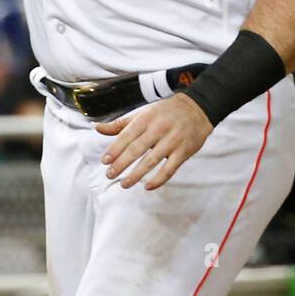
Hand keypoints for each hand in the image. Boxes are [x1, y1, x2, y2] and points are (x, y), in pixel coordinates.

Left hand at [96, 93, 213, 190]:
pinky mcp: (184, 151)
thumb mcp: (142, 113)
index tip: (105, 161)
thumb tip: (98, 128)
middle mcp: (159, 129)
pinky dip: (159, 179)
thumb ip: (120, 124)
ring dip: (137, 174)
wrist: (197, 109)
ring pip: (152, 160)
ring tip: (124, 184)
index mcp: (146, 118)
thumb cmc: (164, 112)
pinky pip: (170, 168)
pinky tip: (147, 186)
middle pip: (137, 149)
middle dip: (121, 163)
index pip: (127, 135)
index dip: (115, 149)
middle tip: (110, 174)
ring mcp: (172, 140)